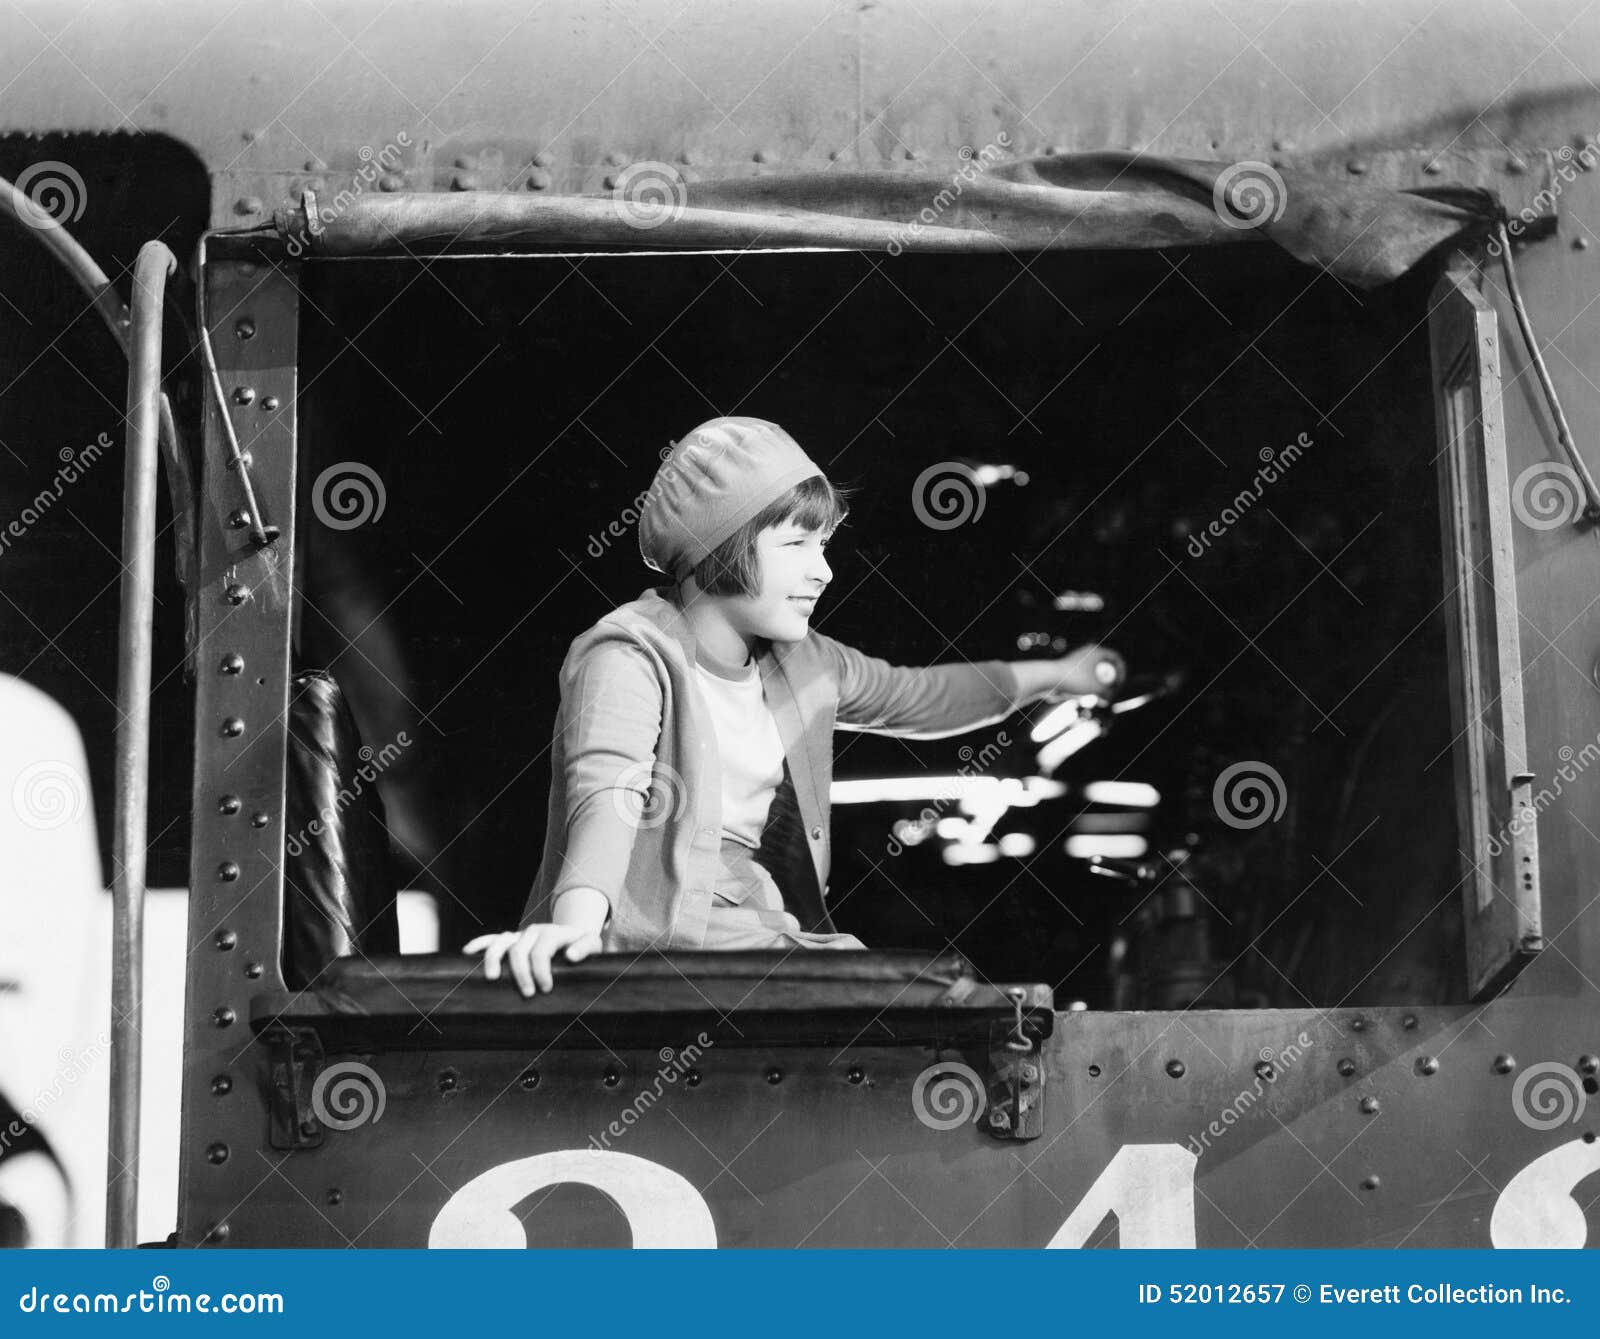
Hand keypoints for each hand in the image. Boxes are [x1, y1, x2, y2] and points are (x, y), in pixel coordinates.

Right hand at [463, 924, 602, 996]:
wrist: (574, 935)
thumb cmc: (582, 946)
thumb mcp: (593, 944)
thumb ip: (585, 949)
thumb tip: (570, 957)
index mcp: (552, 933)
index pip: (541, 949)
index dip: (541, 969)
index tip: (545, 988)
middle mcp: (533, 932)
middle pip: (519, 949)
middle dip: (521, 972)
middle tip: (527, 993)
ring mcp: (520, 935)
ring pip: (501, 942)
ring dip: (494, 959)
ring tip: (492, 978)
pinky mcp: (511, 940)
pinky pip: (492, 939)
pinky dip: (479, 943)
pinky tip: (467, 953)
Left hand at [1052, 644, 1125, 697]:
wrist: (1048, 678)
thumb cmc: (1074, 681)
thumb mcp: (1096, 689)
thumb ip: (1107, 693)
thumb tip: (1108, 698)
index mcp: (1096, 651)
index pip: (1116, 658)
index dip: (1121, 672)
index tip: (1119, 685)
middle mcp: (1087, 653)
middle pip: (1105, 666)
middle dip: (1109, 681)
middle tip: (1110, 693)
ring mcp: (1078, 661)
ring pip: (1093, 674)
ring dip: (1097, 687)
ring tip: (1094, 697)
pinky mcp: (1070, 669)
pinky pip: (1082, 678)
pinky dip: (1085, 688)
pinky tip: (1082, 696)